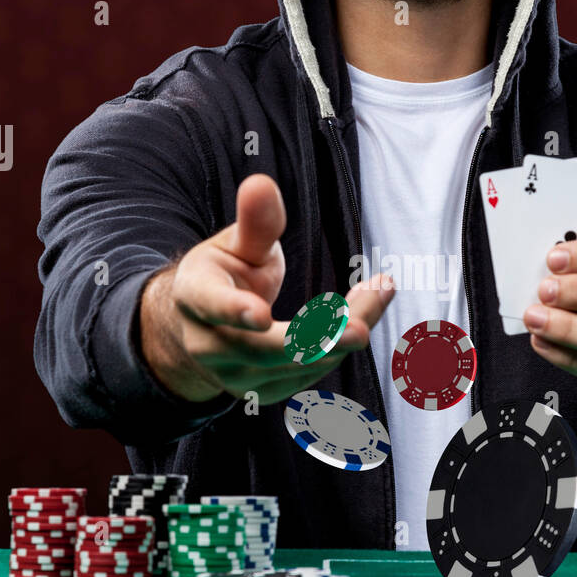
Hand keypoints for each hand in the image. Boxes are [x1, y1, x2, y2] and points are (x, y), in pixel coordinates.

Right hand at [140, 173, 394, 403]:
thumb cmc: (224, 275)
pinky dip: (342, 345)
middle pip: (266, 350)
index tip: (261, 315)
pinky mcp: (265, 392)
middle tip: (361, 327)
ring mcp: (237, 377)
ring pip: (299, 363)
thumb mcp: (233, 243)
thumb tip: (261, 184)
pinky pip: (312, 372)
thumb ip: (253, 221)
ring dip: (346, 332)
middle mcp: (210, 346)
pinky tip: (365, 314)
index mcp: (196, 297)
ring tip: (380, 290)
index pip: (213, 305)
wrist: (203, 328)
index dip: (236, 311)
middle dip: (317, 339)